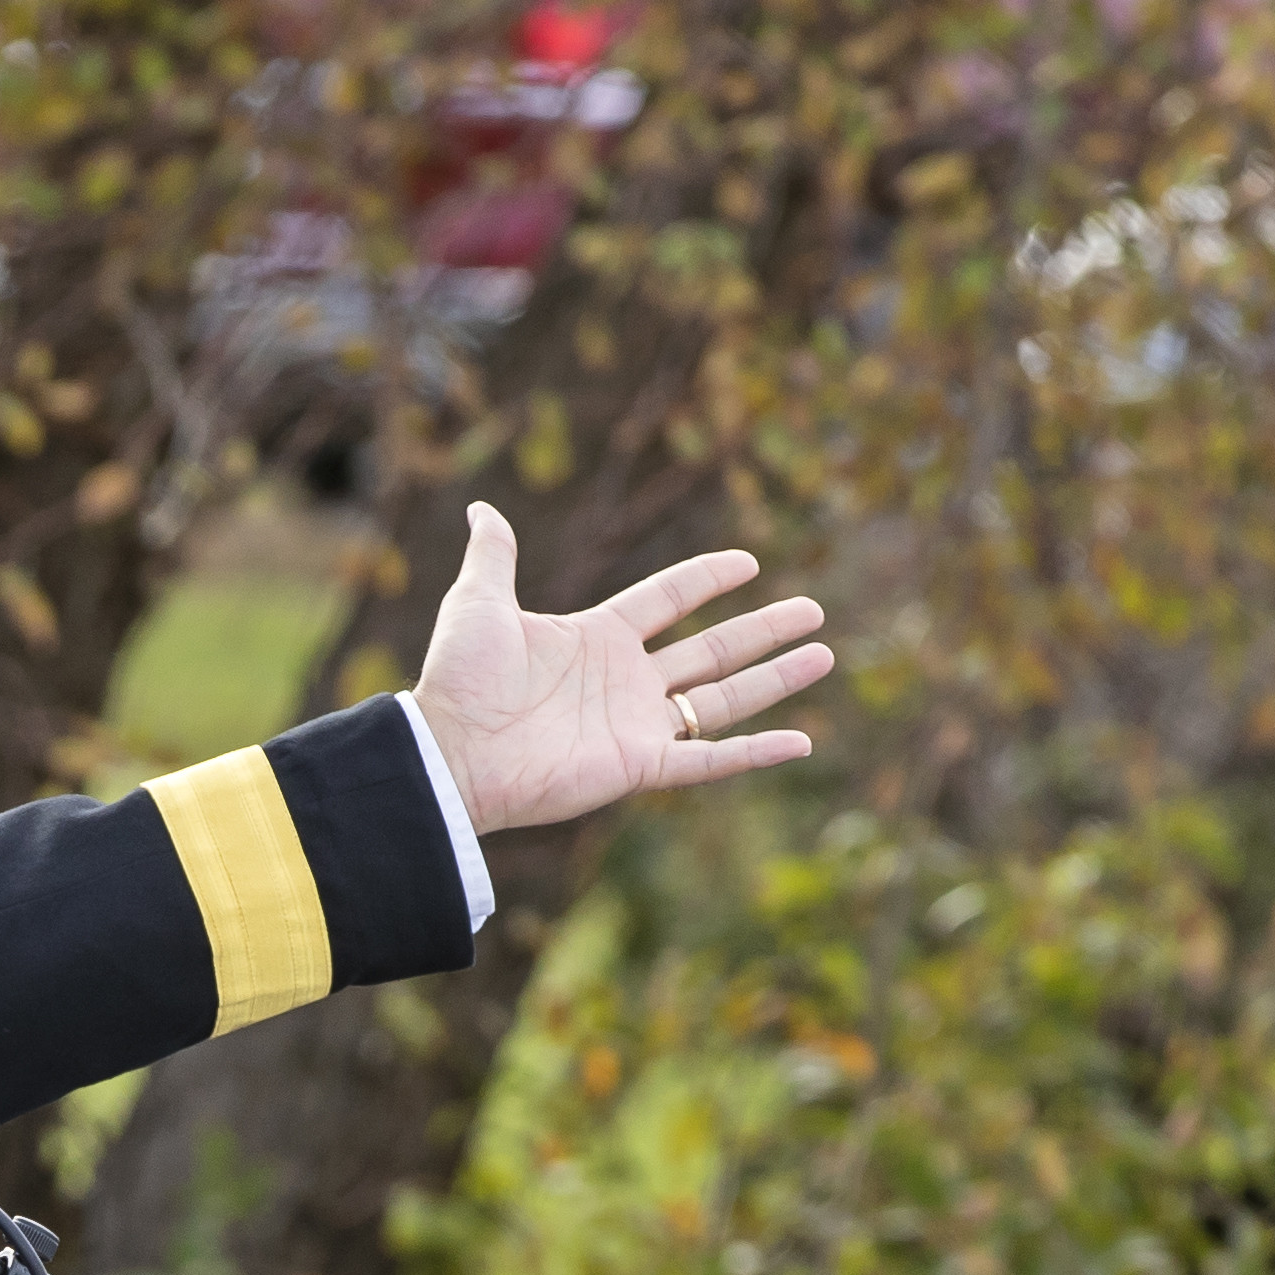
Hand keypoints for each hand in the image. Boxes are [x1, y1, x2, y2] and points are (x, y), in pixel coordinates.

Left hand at [411, 504, 830, 836]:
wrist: (450, 753)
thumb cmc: (458, 681)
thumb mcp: (477, 604)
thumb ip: (493, 556)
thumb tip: (482, 508)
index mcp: (594, 638)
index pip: (665, 601)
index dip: (704, 580)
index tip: (748, 562)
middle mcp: (623, 681)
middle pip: (710, 650)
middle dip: (762, 631)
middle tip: (814, 610)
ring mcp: (634, 725)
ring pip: (722, 699)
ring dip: (774, 679)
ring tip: (825, 654)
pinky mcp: (638, 766)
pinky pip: (708, 760)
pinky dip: (755, 753)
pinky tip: (802, 742)